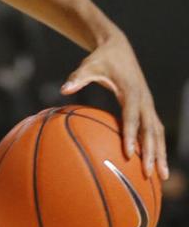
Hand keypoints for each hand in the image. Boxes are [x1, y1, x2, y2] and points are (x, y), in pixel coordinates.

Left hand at [61, 29, 168, 179]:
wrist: (119, 48)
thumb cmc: (101, 58)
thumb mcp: (88, 65)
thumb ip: (77, 77)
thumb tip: (63, 89)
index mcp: (131, 91)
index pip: (132, 117)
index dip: (131, 135)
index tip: (129, 154)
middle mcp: (144, 100)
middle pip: (150, 130)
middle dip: (151, 152)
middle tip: (148, 173)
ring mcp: (148, 105)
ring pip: (158, 133)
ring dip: (161, 154)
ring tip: (162, 177)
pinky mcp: (148, 108)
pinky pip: (156, 130)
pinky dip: (159, 146)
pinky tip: (157, 163)